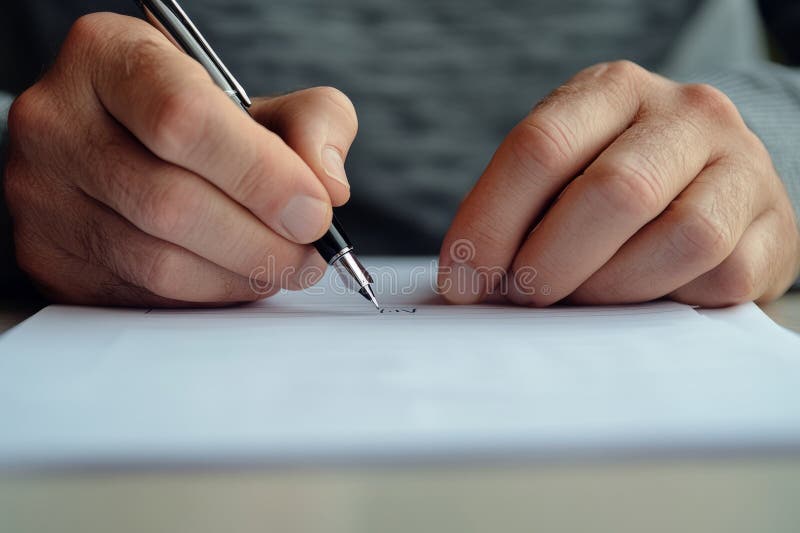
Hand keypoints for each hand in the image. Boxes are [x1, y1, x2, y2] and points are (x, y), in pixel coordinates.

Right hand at [4, 13, 357, 305]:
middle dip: (261, 240)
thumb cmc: (198, 120)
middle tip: (310, 253)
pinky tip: (238, 276)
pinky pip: (142, 294)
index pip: (182, 119)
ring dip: (240, 275)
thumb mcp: (262, 99)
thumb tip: (328, 189)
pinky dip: (208, 294)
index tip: (316, 211)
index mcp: (109, 57)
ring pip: (157, 260)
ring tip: (285, 266)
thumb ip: (313, 123)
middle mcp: (58, 121)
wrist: (120, 148)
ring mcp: (42, 194)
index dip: (261, 174)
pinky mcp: (49, 256)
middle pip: (171, 201)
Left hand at [438, 61, 799, 306]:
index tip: (462, 280)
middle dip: (551, 260)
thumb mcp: (562, 176)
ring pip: (682, 235)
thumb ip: (519, 215)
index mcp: (613, 91)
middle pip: (615, 190)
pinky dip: (669, 299)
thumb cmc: (616, 188)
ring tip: (582, 298)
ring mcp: (742, 164)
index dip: (491, 221)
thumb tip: (468, 284)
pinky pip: (723, 274)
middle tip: (523, 296)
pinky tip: (645, 295)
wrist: (713, 186)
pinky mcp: (776, 224)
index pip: (542, 146)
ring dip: (612, 286)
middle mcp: (685, 113)